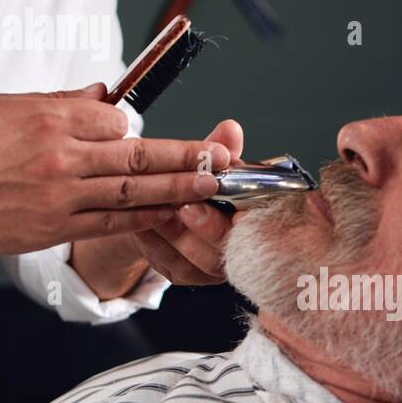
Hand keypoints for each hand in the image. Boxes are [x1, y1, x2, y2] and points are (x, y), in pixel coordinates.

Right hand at [0, 83, 231, 257]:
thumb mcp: (7, 106)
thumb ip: (59, 101)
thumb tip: (100, 94)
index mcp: (51, 118)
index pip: (114, 119)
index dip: (129, 125)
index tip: (131, 131)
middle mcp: (62, 155)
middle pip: (137, 152)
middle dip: (185, 154)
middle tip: (222, 154)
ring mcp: (61, 195)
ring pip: (133, 190)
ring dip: (179, 187)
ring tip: (214, 184)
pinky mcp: (55, 227)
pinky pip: (110, 223)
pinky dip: (143, 219)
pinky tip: (169, 215)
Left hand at [129, 119, 242, 285]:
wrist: (168, 208)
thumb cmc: (197, 185)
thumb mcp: (210, 163)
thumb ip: (221, 148)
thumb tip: (230, 129)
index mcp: (255, 224)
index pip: (260, 232)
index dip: (252, 225)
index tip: (238, 212)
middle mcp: (238, 252)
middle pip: (227, 251)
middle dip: (207, 228)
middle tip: (186, 205)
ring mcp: (209, 268)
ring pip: (195, 260)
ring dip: (174, 232)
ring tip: (156, 206)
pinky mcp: (182, 273)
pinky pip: (168, 263)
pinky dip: (153, 241)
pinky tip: (141, 221)